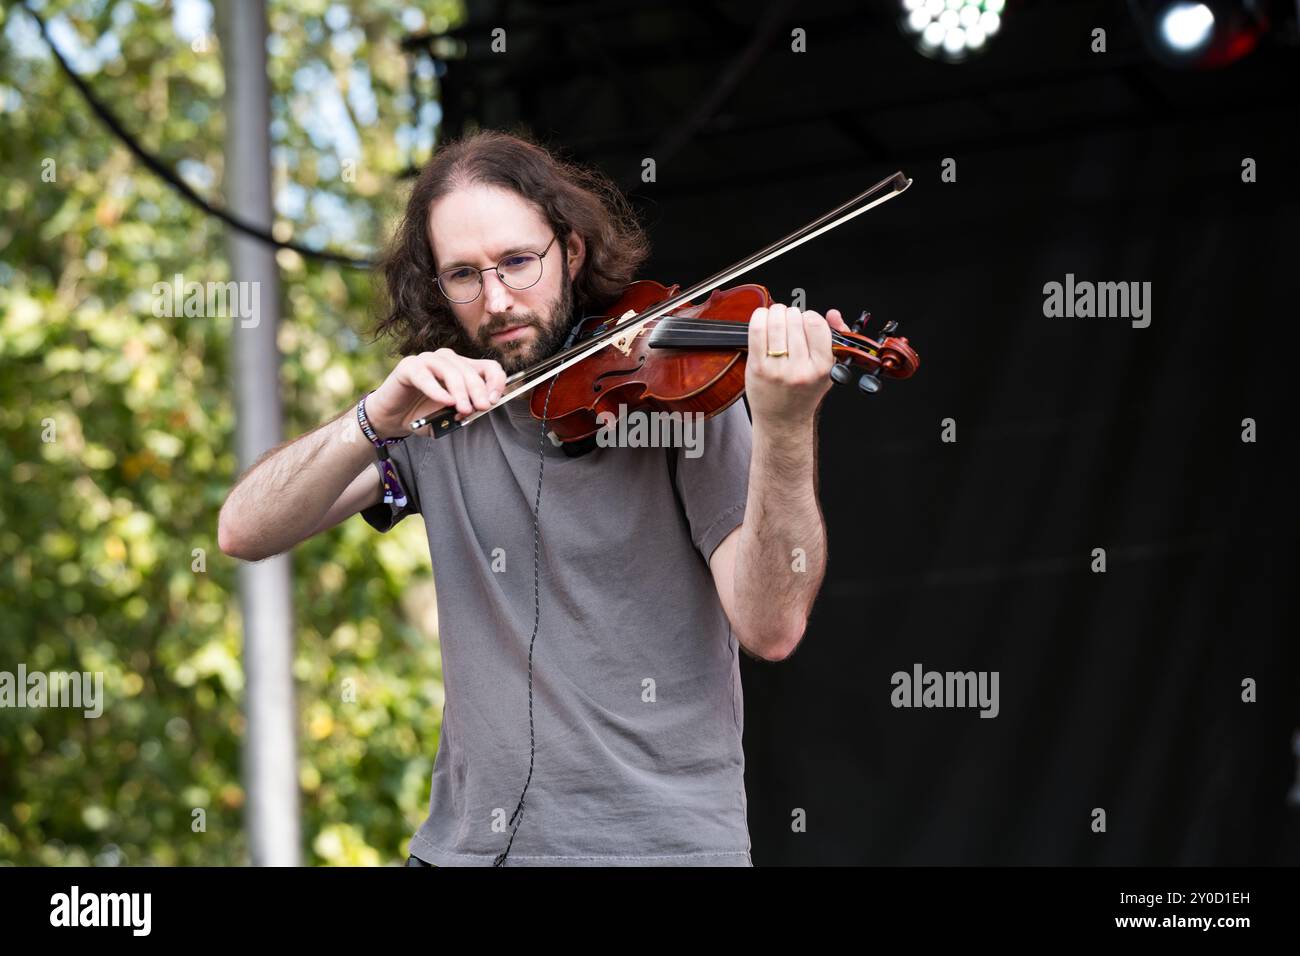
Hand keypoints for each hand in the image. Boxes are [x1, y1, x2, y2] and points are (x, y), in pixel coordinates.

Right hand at [364, 349, 507, 437]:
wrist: (394, 418)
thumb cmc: (424, 415)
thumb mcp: (452, 416)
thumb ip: (467, 411)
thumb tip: (480, 407)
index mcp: (463, 369)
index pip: (489, 367)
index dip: (496, 382)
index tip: (493, 401)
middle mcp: (447, 360)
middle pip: (471, 370)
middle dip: (478, 391)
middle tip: (480, 408)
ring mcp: (428, 360)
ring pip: (451, 371)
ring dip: (460, 391)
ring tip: (463, 409)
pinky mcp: (409, 366)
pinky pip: (425, 376)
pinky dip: (437, 390)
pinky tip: (444, 401)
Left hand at [745, 304, 850, 427]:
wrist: (783, 420)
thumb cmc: (804, 392)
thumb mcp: (828, 369)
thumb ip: (835, 338)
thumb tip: (833, 314)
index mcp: (821, 367)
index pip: (816, 324)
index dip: (809, 315)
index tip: (805, 319)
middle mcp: (800, 369)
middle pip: (794, 320)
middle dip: (791, 313)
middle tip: (788, 318)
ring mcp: (778, 369)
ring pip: (775, 323)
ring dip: (775, 312)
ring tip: (775, 316)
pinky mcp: (758, 368)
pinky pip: (756, 332)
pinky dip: (758, 318)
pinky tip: (762, 318)